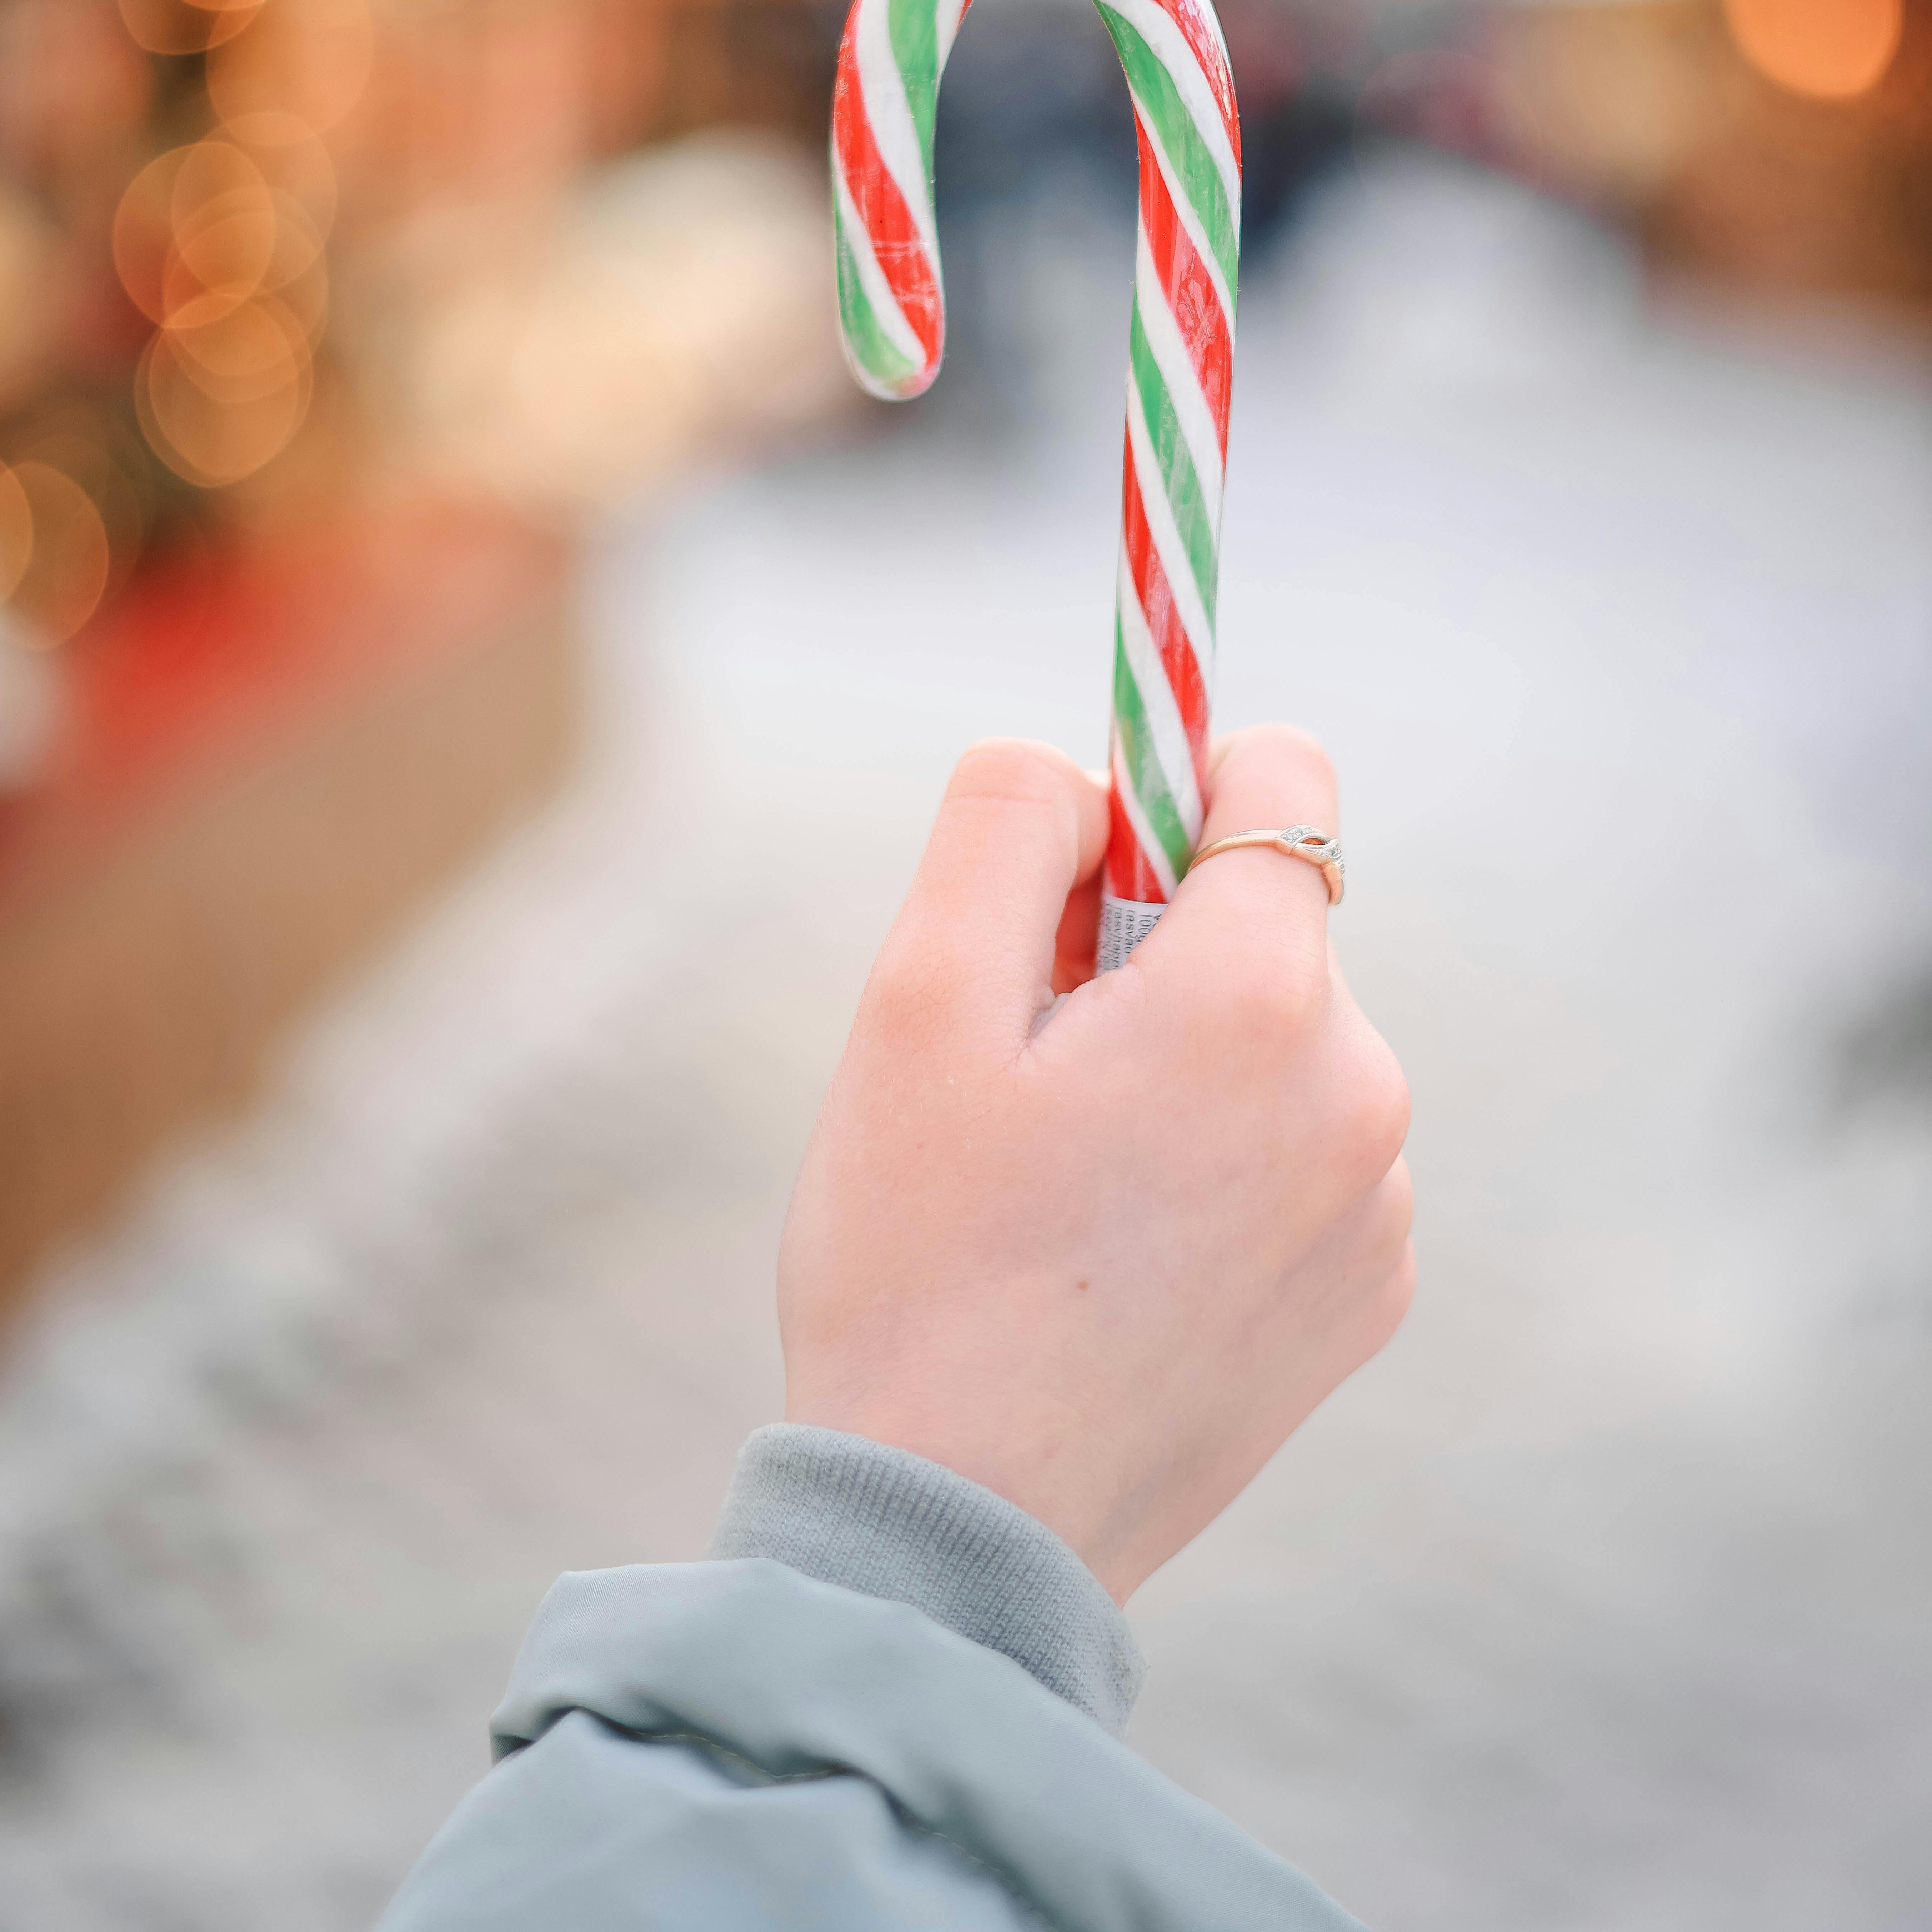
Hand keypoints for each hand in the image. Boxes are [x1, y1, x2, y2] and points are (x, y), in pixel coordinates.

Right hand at [778, 726, 1412, 1603]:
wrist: (966, 1529)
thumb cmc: (922, 1253)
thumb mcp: (916, 996)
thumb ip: (1007, 821)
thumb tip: (1088, 764)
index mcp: (1259, 995)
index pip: (1278, 777)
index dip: (1170, 785)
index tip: (1091, 858)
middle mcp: (1359, 1086)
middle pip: (1262, 919)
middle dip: (1151, 949)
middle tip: (1035, 1067)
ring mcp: (1377, 1203)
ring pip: (1276, 1039)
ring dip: (1184, 1060)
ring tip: (1071, 1178)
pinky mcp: (1367, 1293)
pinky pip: (1301, 1151)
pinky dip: (1220, 1163)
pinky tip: (1122, 1254)